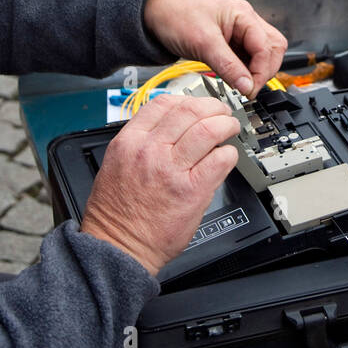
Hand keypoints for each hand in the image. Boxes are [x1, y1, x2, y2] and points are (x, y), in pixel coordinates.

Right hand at [80, 94, 241, 274]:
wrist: (118, 247)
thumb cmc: (117, 213)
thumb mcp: (117, 163)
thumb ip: (142, 142)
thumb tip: (172, 127)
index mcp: (129, 141)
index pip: (164, 103)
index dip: (188, 100)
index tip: (199, 106)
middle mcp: (149, 150)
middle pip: (190, 111)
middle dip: (212, 107)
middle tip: (222, 114)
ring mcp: (171, 169)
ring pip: (208, 130)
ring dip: (226, 125)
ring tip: (230, 129)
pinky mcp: (191, 190)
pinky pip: (219, 160)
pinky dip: (229, 154)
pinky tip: (227, 157)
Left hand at [142, 0, 287, 98]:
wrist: (154, 12)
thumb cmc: (175, 15)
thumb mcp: (202, 42)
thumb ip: (227, 66)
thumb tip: (247, 86)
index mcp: (243, 14)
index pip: (267, 46)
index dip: (262, 70)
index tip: (249, 89)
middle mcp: (246, 22)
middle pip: (273, 49)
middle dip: (265, 71)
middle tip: (248, 89)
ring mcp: (239, 32)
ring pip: (263, 55)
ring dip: (256, 72)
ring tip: (241, 86)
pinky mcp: (230, 43)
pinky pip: (247, 59)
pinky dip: (244, 71)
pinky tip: (235, 79)